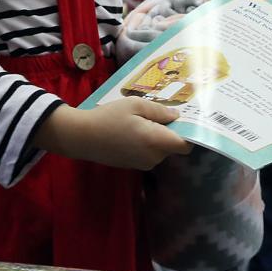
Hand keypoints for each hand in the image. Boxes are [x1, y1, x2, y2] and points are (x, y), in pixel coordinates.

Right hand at [36, 98, 191, 169]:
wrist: (82, 137)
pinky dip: (148, 143)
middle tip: (161, 114)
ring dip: (158, 137)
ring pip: (161, 150)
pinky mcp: (134, 165)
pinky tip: (134, 130)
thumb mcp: (134, 105)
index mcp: (155, 141)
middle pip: (173, 147)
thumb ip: (159, 111)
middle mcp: (153, 157)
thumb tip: (177, 116)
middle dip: (171, 132)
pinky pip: (150, 154)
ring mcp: (143, 164)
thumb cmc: (108, 117)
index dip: (189, 134)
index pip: (186, 145)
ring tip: (143, 120)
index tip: (187, 120)